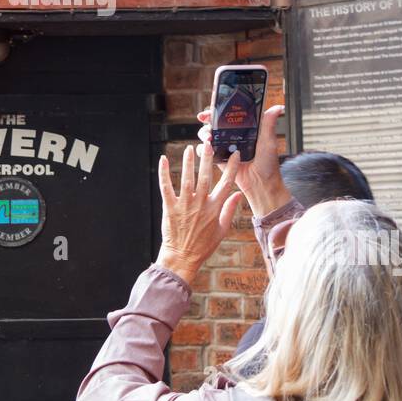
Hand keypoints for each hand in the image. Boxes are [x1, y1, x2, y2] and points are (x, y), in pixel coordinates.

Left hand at [156, 142, 242, 285]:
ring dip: (188, 162)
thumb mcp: (222, 230)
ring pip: (187, 179)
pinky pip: (166, 187)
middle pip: (206, 177)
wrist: (183, 257)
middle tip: (209, 144)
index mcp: (215, 208)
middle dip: (207, 159)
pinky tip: (162, 159)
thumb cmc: (203, 245)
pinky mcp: (170, 207)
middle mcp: (201, 204)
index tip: (235, 154)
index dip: (231, 168)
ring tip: (189, 149)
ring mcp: (185, 205)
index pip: (226, 183)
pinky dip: (163, 173)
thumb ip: (230, 210)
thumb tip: (239, 194)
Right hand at [197, 103, 289, 218]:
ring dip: (204, 134)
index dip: (218, 110)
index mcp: (244, 130)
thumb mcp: (269, 141)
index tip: (212, 108)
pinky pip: (206, 152)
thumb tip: (278, 107)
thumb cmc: (268, 165)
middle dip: (207, 120)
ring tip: (208, 138)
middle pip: (215, 124)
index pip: (229, 115)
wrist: (261, 185)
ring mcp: (225, 148)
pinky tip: (205, 149)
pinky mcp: (219, 160)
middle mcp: (233, 137)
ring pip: (208, 136)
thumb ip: (269, 124)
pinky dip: (202, 149)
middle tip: (204, 120)